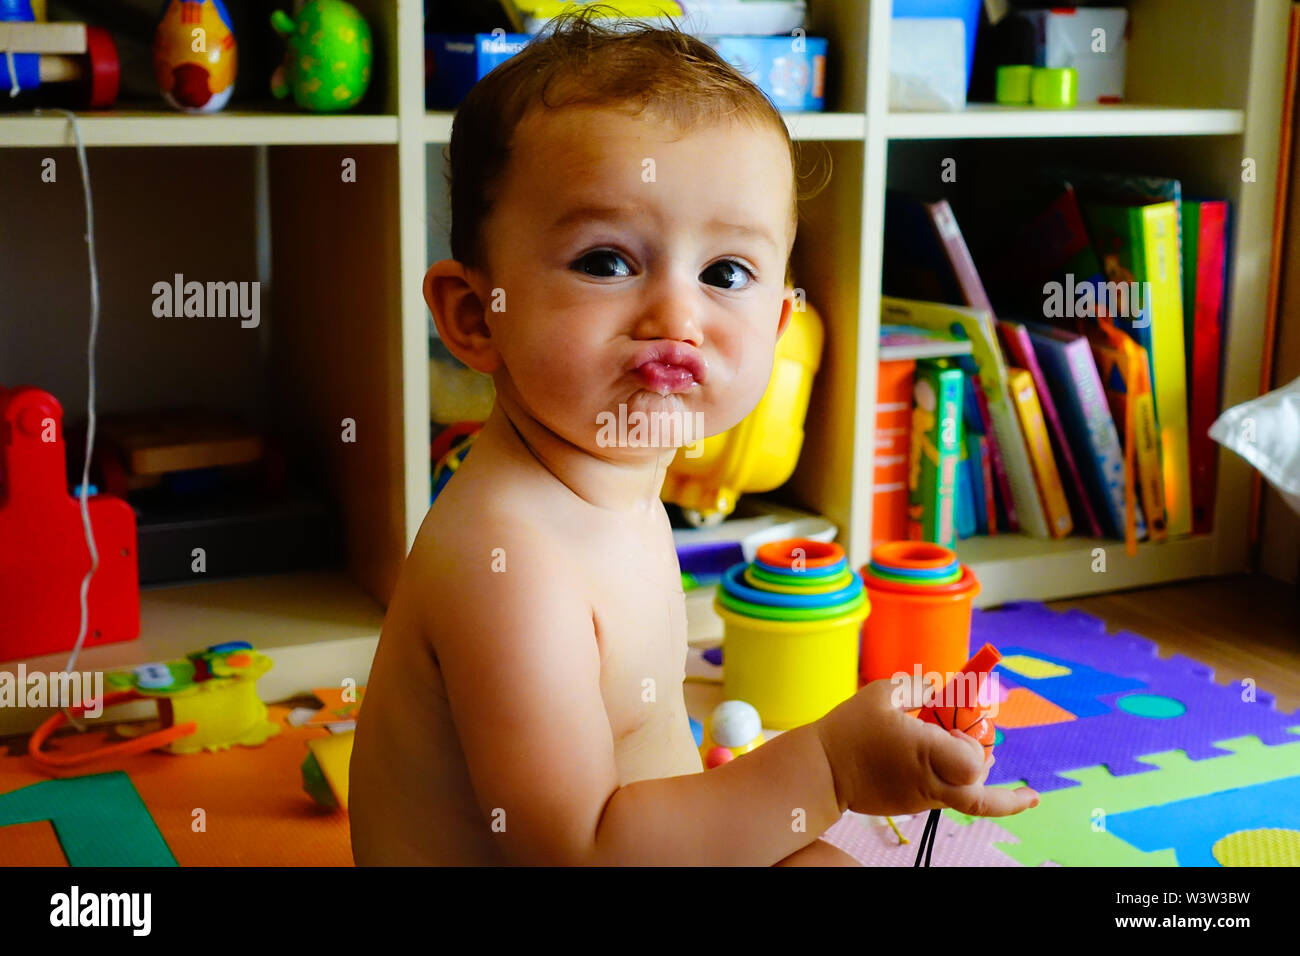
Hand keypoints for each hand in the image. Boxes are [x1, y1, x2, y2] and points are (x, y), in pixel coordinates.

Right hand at [814, 676, 1038, 817]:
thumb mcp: (882, 693)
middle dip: (991, 774)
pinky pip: (941, 796)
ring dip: (974, 777)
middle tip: (995, 752)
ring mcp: (920, 799)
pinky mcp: (909, 806)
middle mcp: (929, 782)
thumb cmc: (848, 730)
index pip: (973, 763)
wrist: (820, 772)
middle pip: (981, 796)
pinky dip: (950, 781)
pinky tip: (941, 760)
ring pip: (964, 799)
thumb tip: (939, 687)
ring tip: (978, 754)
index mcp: (926, 753)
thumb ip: (917, 687)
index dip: (974, 746)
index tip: (955, 729)